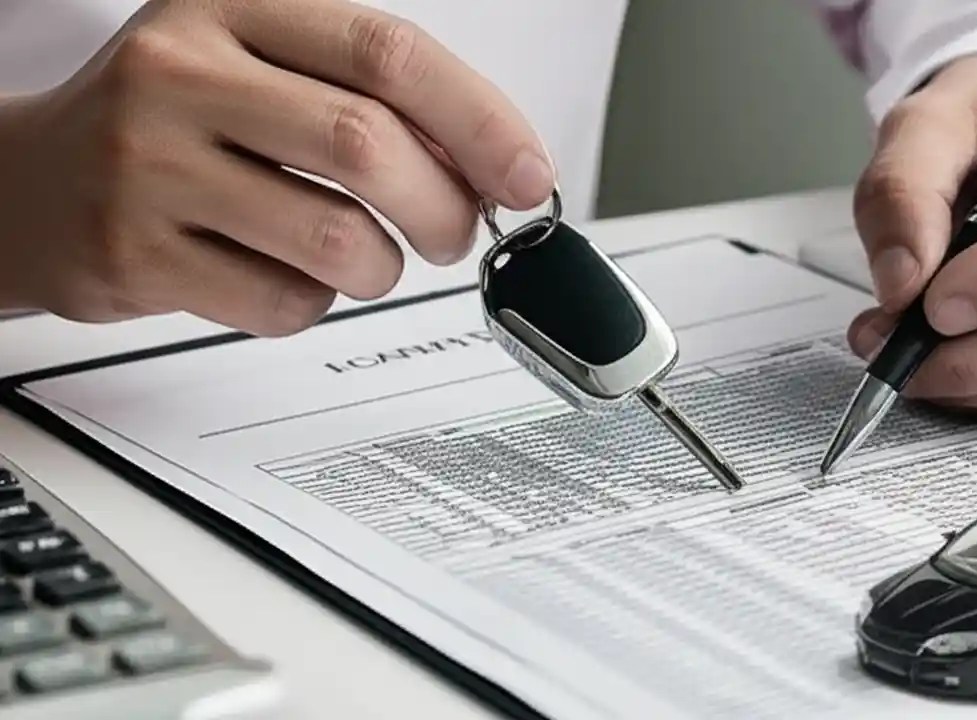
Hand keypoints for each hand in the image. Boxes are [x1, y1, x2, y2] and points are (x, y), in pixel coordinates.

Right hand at [0, 0, 553, 334]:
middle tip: (455, 232)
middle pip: (368, 146)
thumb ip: (371, 97)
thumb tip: (495, 164)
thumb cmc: (174, 122)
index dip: (478, 120)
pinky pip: (282, 304)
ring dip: (383, 266)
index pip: (386, 53)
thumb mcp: (259, 66)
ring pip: (335, 238)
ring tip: (365, 256)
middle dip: (444, 207)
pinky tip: (284, 275)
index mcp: (230, 7)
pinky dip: (313, 304)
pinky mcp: (137, 256)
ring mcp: (151, 168)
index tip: (527, 173)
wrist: (31, 181)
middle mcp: (182, 75)